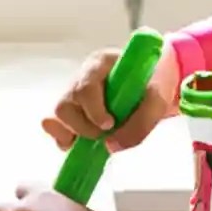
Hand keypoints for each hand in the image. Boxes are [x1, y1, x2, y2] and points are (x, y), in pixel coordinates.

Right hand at [41, 44, 177, 153]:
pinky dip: (65, 140)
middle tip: (107, 132)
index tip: (110, 124)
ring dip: (76, 134)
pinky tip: (84, 143)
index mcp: (101, 64)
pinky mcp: (69, 113)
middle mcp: (80, 77)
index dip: (94, 109)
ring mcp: (71, 95)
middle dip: (84, 127)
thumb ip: (141, 123)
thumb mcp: (157, 101)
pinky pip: (54, 128)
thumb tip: (111, 146)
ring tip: (98, 136)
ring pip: (56, 118)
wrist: (151, 88)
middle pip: (64, 105)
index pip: (84, 86)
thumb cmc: (152, 86)